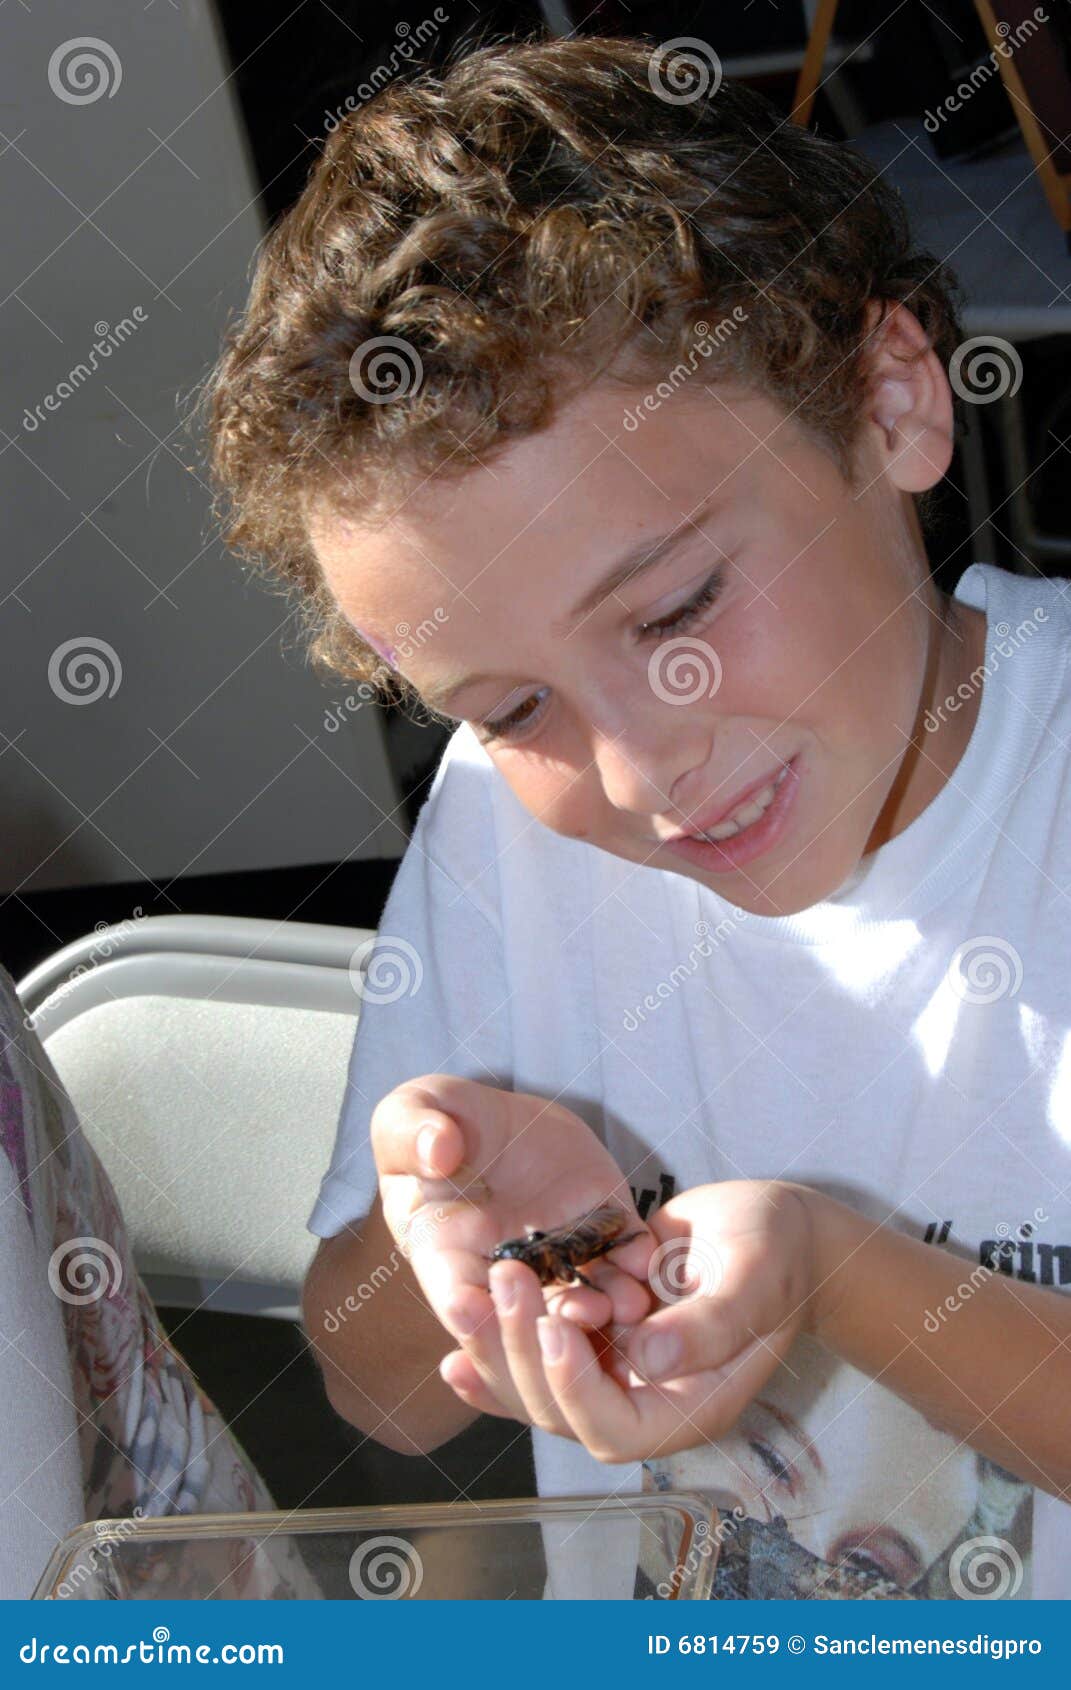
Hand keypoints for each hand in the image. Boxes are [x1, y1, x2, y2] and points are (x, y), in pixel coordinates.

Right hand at [370, 1074, 652, 1434]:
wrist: (500, 1115)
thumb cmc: (438, 1122)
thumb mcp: (408, 1117)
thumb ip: (412, 1132)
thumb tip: (436, 1150)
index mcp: (446, 1255)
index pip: (455, 1297)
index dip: (466, 1309)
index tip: (473, 1306)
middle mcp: (506, 1270)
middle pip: (527, 1318)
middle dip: (547, 1326)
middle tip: (565, 1317)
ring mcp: (559, 1254)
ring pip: (582, 1297)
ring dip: (600, 1307)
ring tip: (616, 1303)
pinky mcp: (601, 1226)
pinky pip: (624, 1253)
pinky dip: (636, 1264)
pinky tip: (645, 1262)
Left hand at [442, 1179, 820, 1462]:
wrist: (771, 1230)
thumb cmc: (778, 1253)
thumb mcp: (756, 1279)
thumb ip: (710, 1325)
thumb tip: (647, 1359)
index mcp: (693, 1404)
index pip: (617, 1430)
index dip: (578, 1389)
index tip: (556, 1326)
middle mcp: (648, 1400)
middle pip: (564, 1413)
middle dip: (521, 1356)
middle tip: (502, 1285)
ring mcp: (619, 1372)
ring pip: (540, 1389)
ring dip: (499, 1350)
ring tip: (464, 1301)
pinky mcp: (598, 1341)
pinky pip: (540, 1362)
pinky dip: (500, 1356)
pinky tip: (454, 1350)